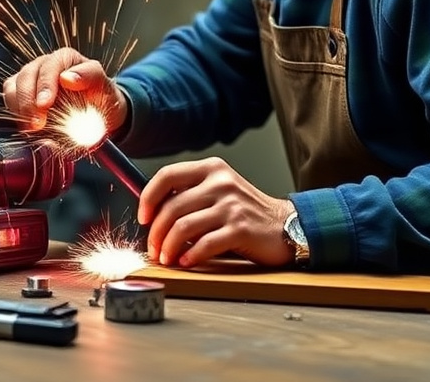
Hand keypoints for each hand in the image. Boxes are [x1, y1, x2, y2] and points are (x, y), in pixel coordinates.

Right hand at [2, 47, 128, 131]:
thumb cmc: (100, 96)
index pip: (51, 65)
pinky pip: (10, 97)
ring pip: (14, 85)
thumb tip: (67, 78)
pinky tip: (27, 125)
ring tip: (32, 128)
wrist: (97, 112)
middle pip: (27, 75)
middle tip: (37, 124)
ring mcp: (31, 77)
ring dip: (20, 107)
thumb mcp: (103, 85)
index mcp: (66, 58)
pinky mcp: (21, 91)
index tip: (44, 104)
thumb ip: (90, 77)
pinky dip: (15, 111)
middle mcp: (44, 64)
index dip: (45, 84)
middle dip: (29, 100)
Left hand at [138, 156, 294, 268]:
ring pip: (183, 227)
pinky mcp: (240, 229)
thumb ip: (191, 195)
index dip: (148, 198)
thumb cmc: (245, 212)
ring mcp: (231, 205)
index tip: (143, 217)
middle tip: (154, 249)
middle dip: (156, 233)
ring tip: (167, 258)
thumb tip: (152, 214)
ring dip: (169, 248)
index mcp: (211, 169)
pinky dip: (191, 256)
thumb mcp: (219, 191)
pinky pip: (205, 244)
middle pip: (171, 207)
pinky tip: (187, 262)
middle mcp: (221, 183)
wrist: (286, 225)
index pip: (167, 175)